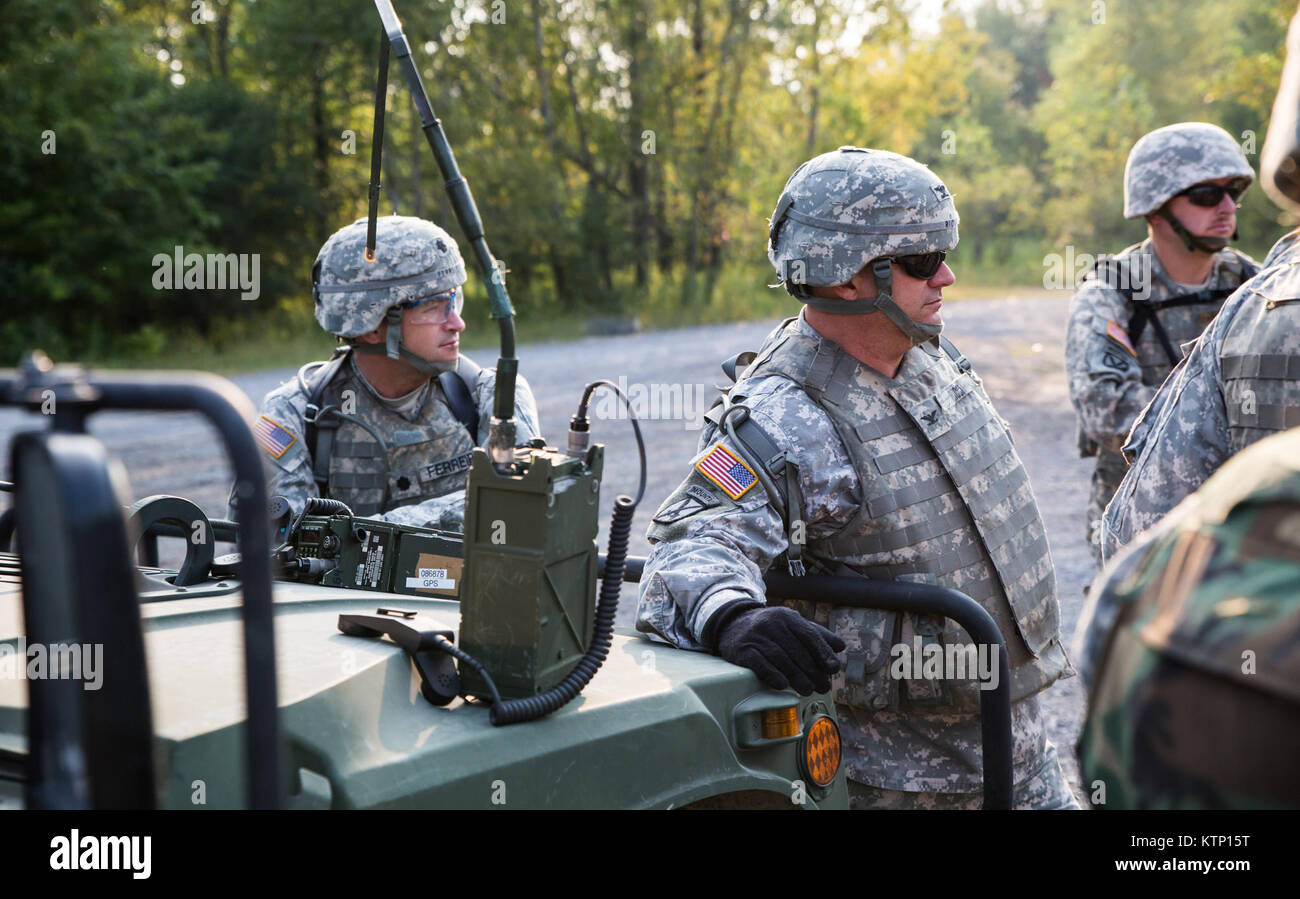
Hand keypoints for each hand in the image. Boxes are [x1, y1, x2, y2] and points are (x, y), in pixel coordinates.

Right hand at [715, 605, 845, 694]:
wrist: (732, 624)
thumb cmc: (769, 628)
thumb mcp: (791, 624)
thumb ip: (816, 634)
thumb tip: (840, 647)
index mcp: (787, 617)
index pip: (809, 635)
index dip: (823, 653)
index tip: (833, 668)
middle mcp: (772, 623)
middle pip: (796, 650)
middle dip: (813, 671)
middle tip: (823, 686)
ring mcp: (756, 636)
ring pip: (780, 659)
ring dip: (796, 677)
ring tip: (808, 690)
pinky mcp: (742, 649)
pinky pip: (759, 663)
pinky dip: (772, 675)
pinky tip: (783, 685)